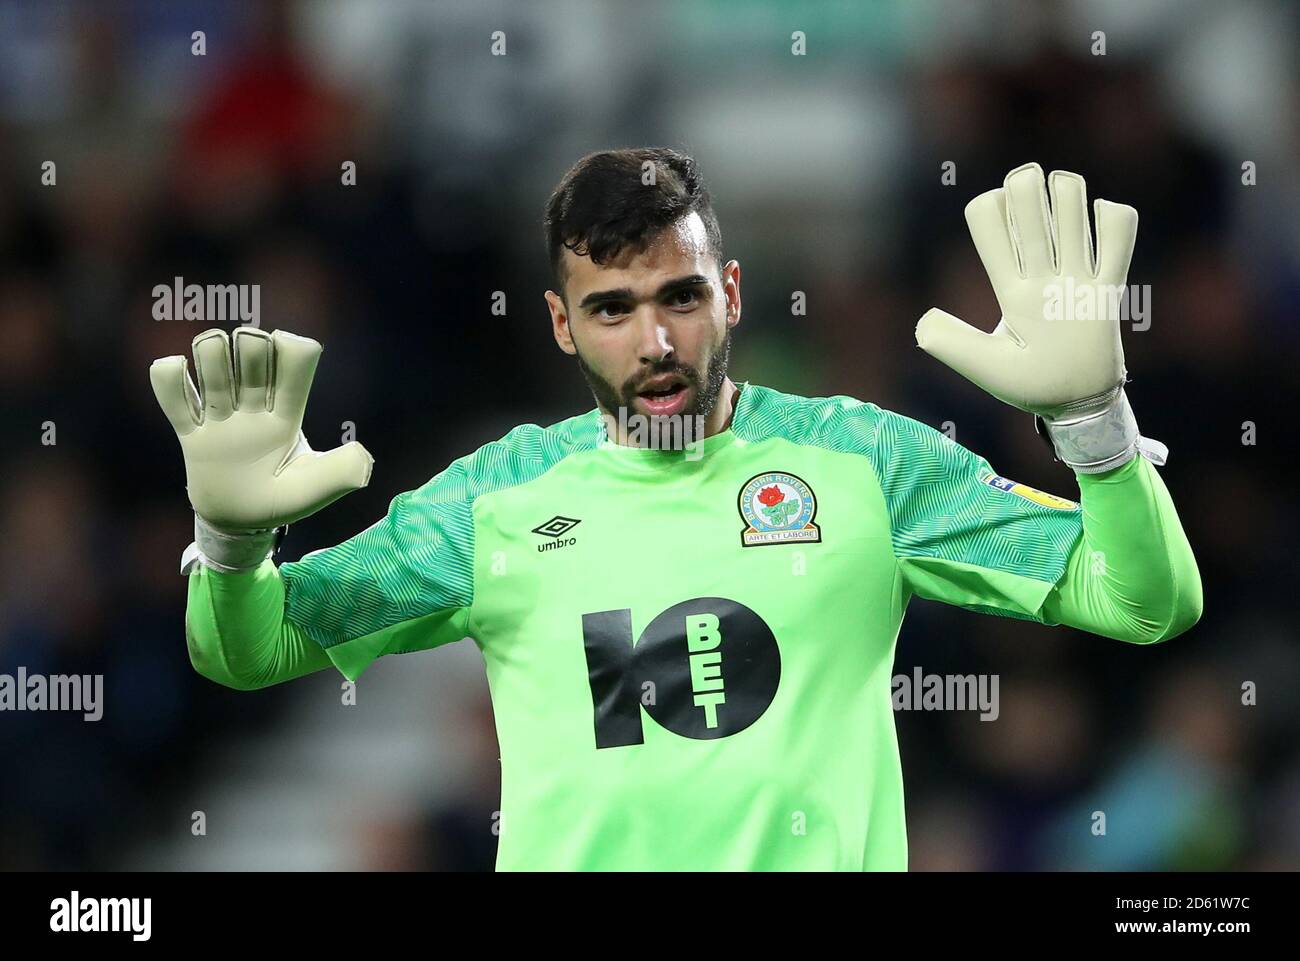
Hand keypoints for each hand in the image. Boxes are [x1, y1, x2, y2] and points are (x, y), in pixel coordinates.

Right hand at [150, 327, 372, 532]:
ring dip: (211, 356)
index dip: (292, 349)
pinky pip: (171, 393)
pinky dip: (168, 377)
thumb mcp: (313, 491)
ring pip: (212, 358)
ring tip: (213, 383)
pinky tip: (177, 378)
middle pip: (251, 348)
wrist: (238, 526)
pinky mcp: (189, 432)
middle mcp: (254, 405)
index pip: (294, 361)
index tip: (285, 355)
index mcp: (288, 414)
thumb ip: (340, 473)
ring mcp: (220, 415)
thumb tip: (362, 453)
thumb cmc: (280, 502)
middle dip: (250, 348)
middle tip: (248, 381)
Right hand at [916, 162, 1136, 419]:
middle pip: (1030, 206)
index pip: (988, 227)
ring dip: (1064, 190)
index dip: (986, 205)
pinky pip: (1120, 232)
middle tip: (1023, 183)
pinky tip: (1096, 219)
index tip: (991, 213)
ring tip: (1057, 198)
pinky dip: (1110, 213)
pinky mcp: (1111, 285)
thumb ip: (950, 344)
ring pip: (1074, 208)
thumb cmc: (1032, 383)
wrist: (1088, 404)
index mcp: (1013, 298)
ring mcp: (1082, 281)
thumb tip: (922, 320)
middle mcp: (1047, 282)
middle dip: (1023, 180)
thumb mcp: (985, 369)